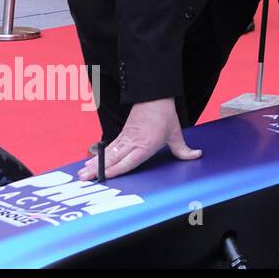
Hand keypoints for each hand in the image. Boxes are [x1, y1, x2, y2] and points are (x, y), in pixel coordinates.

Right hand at [78, 97, 200, 180]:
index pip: (129, 161)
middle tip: (83, 179)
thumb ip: (183, 149)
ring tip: (81, 174)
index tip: (103, 177)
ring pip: (108, 154)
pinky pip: (108, 148)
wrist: (155, 98)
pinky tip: (88, 162)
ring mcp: (125, 139)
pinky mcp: (122, 135)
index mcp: (146, 145)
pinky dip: (98, 156)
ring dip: (94, 164)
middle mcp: (133, 143)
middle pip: (113, 159)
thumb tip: (197, 155)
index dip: (115, 170)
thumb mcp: (176, 134)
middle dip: (98, 170)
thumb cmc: (165, 116)